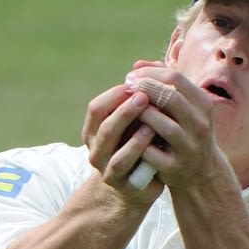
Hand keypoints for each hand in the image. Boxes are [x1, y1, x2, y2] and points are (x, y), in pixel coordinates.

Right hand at [81, 81, 163, 203]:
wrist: (144, 185)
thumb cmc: (142, 145)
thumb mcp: (140, 120)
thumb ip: (143, 96)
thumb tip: (149, 63)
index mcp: (95, 131)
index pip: (97, 107)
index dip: (115, 94)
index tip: (137, 82)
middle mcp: (95, 149)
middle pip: (102, 123)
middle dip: (123, 107)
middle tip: (143, 94)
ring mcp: (105, 168)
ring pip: (110, 143)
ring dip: (129, 126)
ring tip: (149, 114)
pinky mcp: (120, 183)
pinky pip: (124, 163)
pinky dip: (137, 146)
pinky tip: (152, 135)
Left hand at [122, 62, 234, 196]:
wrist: (200, 173)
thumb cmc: (185, 131)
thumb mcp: (183, 106)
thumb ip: (162, 83)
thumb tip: (136, 65)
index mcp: (203, 104)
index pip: (175, 78)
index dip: (150, 73)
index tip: (131, 76)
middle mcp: (200, 125)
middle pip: (169, 97)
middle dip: (143, 89)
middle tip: (125, 87)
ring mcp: (189, 147)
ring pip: (161, 124)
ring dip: (140, 114)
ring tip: (125, 109)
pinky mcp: (174, 167)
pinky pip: (151, 150)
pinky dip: (137, 141)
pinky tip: (126, 135)